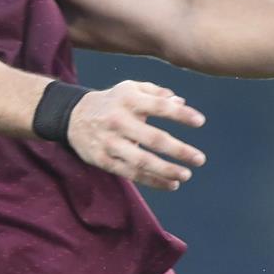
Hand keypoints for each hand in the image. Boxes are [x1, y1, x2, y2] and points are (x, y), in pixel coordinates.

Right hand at [67, 82, 205, 190]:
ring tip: (185, 175)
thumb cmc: (112, 102)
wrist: (72, 116)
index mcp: (128, 101)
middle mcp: (118, 121)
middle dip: (178, 150)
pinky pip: (129, 173)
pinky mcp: (102, 160)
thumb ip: (157, 93)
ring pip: (140, 161)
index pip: (159, 107)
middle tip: (199, 159)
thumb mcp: (131, 88)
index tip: (200, 122)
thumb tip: (181, 102)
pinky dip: (151, 181)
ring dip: (165, 170)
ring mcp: (109, 143)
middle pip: (153, 138)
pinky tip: (170, 184)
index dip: (181, 114)